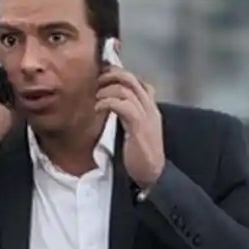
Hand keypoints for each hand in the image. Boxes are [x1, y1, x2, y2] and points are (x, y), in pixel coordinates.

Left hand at [96, 67, 164, 187]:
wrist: (152, 173)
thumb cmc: (140, 156)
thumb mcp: (136, 131)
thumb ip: (128, 117)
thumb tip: (112, 108)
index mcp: (151, 108)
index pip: (139, 81)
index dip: (121, 74)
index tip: (105, 76)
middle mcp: (150, 108)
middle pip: (132, 78)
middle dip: (112, 74)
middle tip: (98, 80)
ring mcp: (146, 115)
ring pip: (126, 89)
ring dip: (107, 89)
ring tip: (97, 98)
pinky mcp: (139, 125)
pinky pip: (123, 105)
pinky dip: (107, 102)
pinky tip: (98, 108)